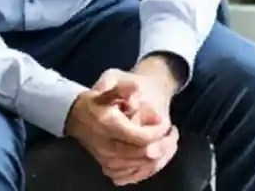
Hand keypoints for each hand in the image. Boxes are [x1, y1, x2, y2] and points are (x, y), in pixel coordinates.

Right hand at [65, 70, 177, 185]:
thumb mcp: (113, 78)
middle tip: (173, 134)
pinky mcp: (107, 167)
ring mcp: (105, 159)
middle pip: (142, 155)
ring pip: (138, 168)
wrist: (82, 112)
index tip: (167, 123)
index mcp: (107, 123)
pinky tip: (156, 156)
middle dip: (163, 146)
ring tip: (169, 143)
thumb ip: (124, 86)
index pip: (139, 137)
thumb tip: (135, 97)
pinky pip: (129, 177)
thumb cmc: (103, 94)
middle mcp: (104, 145)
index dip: (157, 133)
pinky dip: (146, 170)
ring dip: (159, 158)